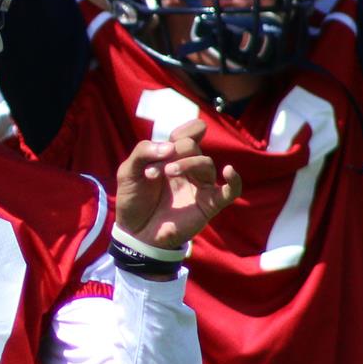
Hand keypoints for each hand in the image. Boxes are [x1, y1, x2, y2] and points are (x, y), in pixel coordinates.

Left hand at [114, 118, 240, 251]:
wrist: (135, 233)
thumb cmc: (134, 200)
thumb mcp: (128, 172)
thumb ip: (143, 152)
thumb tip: (169, 146)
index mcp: (173, 156)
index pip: (191, 132)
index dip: (183, 130)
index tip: (168, 141)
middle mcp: (189, 168)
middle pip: (192, 147)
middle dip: (172, 153)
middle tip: (152, 171)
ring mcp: (200, 186)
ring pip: (206, 164)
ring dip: (188, 163)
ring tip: (167, 172)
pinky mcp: (208, 204)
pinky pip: (230, 192)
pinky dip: (234, 181)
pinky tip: (229, 171)